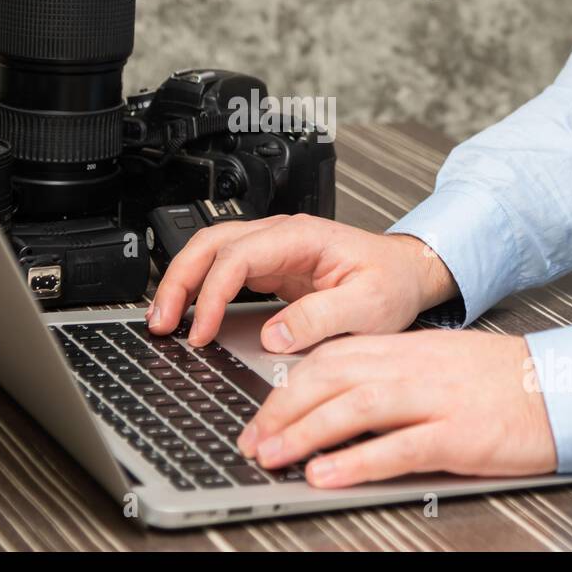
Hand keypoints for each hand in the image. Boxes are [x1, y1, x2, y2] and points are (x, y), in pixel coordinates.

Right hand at [147, 214, 458, 349]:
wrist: (409, 273)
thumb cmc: (393, 283)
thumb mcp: (367, 306)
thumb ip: (322, 319)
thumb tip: (274, 335)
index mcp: (300, 237)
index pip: (237, 256)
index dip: (212, 294)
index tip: (202, 331)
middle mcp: (280, 236)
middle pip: (210, 244)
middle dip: (179, 280)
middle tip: (162, 323)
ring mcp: (272, 249)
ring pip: (210, 252)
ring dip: (182, 282)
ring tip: (164, 321)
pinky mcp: (270, 267)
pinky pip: (223, 271)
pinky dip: (199, 291)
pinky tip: (190, 316)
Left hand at [237, 330, 556, 486]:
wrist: (563, 385)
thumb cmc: (501, 380)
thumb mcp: (435, 364)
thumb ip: (387, 374)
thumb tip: (335, 397)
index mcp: (403, 350)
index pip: (329, 358)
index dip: (285, 386)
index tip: (259, 413)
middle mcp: (412, 368)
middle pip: (330, 379)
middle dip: (281, 410)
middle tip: (250, 439)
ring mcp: (434, 399)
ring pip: (354, 407)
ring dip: (305, 433)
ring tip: (273, 455)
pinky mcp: (457, 433)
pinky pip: (397, 446)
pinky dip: (356, 460)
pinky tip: (327, 473)